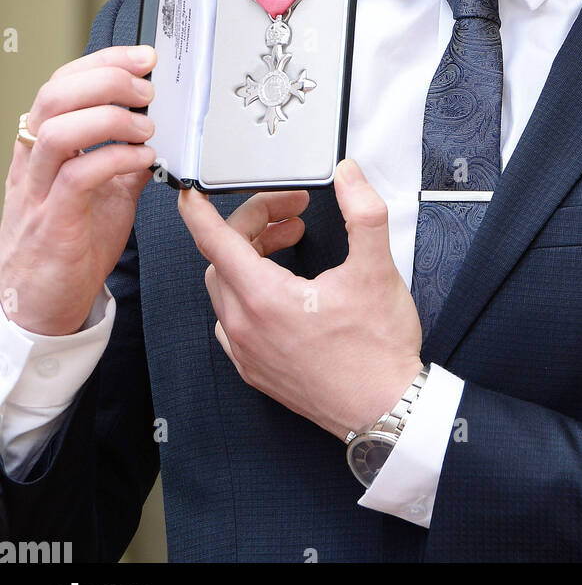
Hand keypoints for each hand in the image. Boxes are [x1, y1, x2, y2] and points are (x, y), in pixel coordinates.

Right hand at [0, 45, 157, 334]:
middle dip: (107, 78)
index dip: (102, 61)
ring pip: (57, 130)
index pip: (61, 84)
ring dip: (110, 117)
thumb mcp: (103, 193)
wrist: (39, 307)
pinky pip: (76, 178)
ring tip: (145, 126)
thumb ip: (123, 161)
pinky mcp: (54, 224)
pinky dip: (114, 159)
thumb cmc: (68, 248)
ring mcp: (38, 193)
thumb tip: (157, 133)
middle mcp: (33, 163)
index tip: (143, 56)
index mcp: (42, 148)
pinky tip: (142, 159)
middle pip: (54, 95)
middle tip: (147, 88)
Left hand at [177, 159, 423, 439]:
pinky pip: (231, 322)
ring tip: (289, 245)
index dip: (199, 210)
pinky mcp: (255, 371)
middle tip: (290, 215)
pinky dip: (246, 294)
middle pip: (222, 259)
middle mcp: (246, 327)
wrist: (386, 410)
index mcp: (265, 298)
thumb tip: (348, 175)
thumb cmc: (378, 348)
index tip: (191, 191)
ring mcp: (247, 353)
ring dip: (249, 259)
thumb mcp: (377, 269)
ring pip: (225, 290)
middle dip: (252, 226)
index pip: (214, 241)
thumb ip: (363, 211)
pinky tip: (280, 289)